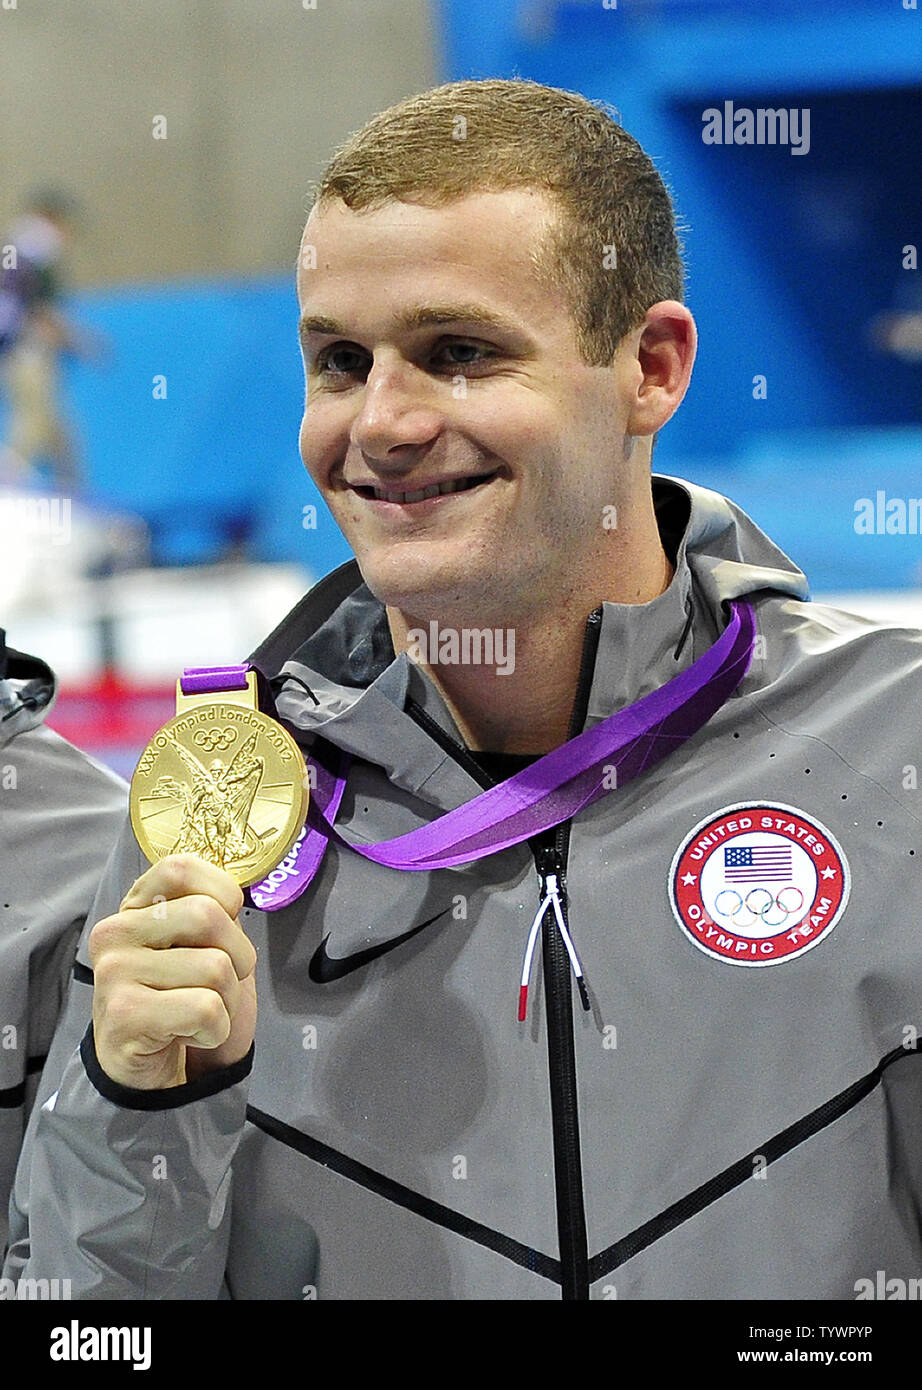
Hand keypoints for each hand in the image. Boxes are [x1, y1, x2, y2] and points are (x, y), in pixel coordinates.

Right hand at [89, 855, 256, 1089]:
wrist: (156, 1072)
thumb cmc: (187, 1000)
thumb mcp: (206, 946)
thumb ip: (214, 912)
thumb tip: (239, 889)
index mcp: (136, 906)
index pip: (181, 867)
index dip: (223, 893)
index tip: (225, 927)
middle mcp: (116, 932)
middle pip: (208, 915)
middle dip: (239, 956)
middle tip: (221, 983)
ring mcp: (114, 972)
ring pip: (215, 967)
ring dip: (227, 1000)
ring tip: (198, 1013)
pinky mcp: (125, 1014)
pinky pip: (205, 1009)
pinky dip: (216, 1029)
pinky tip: (189, 1035)